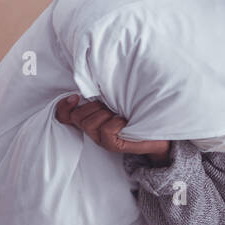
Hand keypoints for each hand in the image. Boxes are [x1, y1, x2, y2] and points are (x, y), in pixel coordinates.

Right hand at [54, 95, 171, 163]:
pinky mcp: (114, 146)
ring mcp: (102, 140)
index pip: (64, 116)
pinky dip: (116, 123)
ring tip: (120, 115)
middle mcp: (93, 131)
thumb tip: (92, 77)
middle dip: (95, 107)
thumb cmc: (139, 113)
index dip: (63, 107)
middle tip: (112, 108)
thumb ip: (103, 93)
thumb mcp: (119, 100)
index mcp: (91, 119)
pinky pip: (106, 131)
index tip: (75, 97)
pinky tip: (126, 123)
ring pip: (89, 124)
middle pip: (78, 117)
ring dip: (106, 115)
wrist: (161, 133)